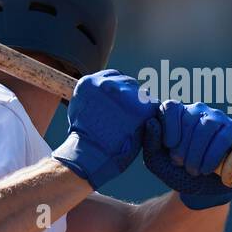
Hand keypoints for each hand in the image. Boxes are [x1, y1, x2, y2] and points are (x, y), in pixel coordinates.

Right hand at [51, 70, 154, 189]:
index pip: (113, 76)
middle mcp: (109, 83)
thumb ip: (94, 95)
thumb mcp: (79, 108)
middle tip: (124, 117)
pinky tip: (138, 127)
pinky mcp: (142, 108)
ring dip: (139, 106)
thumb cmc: (83, 136)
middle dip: (129, 97)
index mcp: (90, 82)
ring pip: (142, 95)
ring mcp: (126, 95)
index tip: (117, 103)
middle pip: (128, 84)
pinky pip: (152, 107)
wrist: (89, 155)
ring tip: (129, 124)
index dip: (117, 91)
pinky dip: (148, 116)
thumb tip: (103, 90)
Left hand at [142, 100, 231, 208]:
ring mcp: (218, 118)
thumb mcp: (157, 160)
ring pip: (208, 127)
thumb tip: (152, 122)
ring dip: (197, 153)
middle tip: (180, 164)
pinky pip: (224, 138)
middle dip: (183, 147)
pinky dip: (213, 156)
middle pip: (190, 120)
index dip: (169, 127)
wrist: (200, 187)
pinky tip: (205, 169)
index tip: (168, 147)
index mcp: (177, 114)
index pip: (171, 107)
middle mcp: (198, 111)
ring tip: (193, 170)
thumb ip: (151, 142)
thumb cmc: (176, 170)